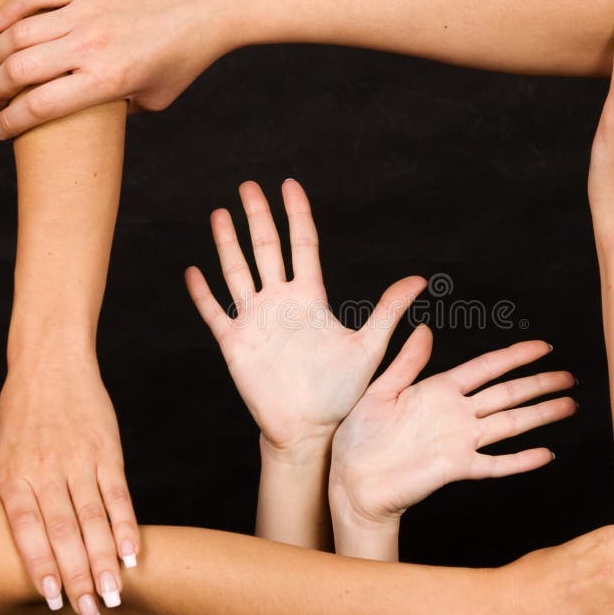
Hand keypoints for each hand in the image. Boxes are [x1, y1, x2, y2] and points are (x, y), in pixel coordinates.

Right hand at [0, 0, 240, 138]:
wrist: (208, 6)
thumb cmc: (187, 57)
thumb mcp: (158, 98)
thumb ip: (123, 111)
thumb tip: (96, 114)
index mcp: (108, 81)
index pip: (42, 106)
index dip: (12, 123)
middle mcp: (91, 46)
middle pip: (21, 70)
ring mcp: (86, 11)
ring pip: (20, 33)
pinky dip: (10, 13)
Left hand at [0, 355, 138, 614]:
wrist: (52, 363)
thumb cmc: (25, 412)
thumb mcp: (7, 453)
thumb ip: (22, 494)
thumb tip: (36, 538)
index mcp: (15, 475)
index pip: (30, 530)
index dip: (44, 566)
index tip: (56, 599)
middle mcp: (47, 472)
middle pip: (65, 532)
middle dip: (78, 576)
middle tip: (89, 612)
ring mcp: (79, 461)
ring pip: (93, 518)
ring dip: (105, 559)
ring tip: (114, 591)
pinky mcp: (106, 451)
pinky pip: (118, 494)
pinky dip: (126, 524)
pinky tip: (133, 550)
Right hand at [185, 179, 425, 463]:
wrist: (310, 429)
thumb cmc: (341, 392)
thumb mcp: (368, 347)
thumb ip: (389, 311)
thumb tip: (420, 279)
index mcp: (310, 298)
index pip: (302, 245)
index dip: (296, 214)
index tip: (289, 185)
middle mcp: (281, 303)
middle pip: (266, 249)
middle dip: (257, 217)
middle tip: (248, 186)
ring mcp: (255, 321)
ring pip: (238, 272)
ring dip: (228, 244)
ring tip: (221, 214)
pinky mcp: (234, 344)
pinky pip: (214, 312)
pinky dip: (203, 293)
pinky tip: (193, 270)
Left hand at [329, 330, 575, 558]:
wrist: (352, 479)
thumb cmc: (359, 436)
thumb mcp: (381, 390)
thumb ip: (408, 362)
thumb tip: (425, 329)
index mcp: (438, 390)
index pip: (486, 368)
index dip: (515, 357)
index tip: (542, 347)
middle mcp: (455, 414)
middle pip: (507, 394)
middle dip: (539, 384)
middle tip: (570, 376)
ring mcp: (459, 442)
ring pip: (509, 424)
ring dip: (540, 415)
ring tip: (568, 405)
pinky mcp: (456, 468)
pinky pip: (494, 464)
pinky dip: (520, 461)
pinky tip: (544, 454)